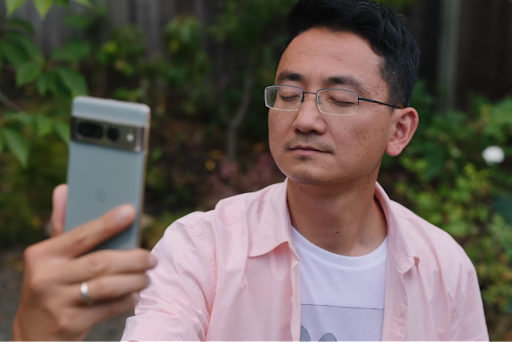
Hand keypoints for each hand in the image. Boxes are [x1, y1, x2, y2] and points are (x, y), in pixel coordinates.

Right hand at [12, 185, 157, 341]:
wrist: (34, 334)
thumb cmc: (51, 286)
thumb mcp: (50, 260)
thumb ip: (62, 226)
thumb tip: (64, 189)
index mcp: (42, 255)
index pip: (80, 234)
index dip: (107, 223)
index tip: (131, 212)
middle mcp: (46, 278)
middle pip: (100, 263)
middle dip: (132, 259)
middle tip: (151, 258)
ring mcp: (57, 303)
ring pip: (107, 286)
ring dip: (134, 280)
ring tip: (146, 277)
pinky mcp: (70, 323)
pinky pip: (108, 308)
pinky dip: (126, 300)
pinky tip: (135, 295)